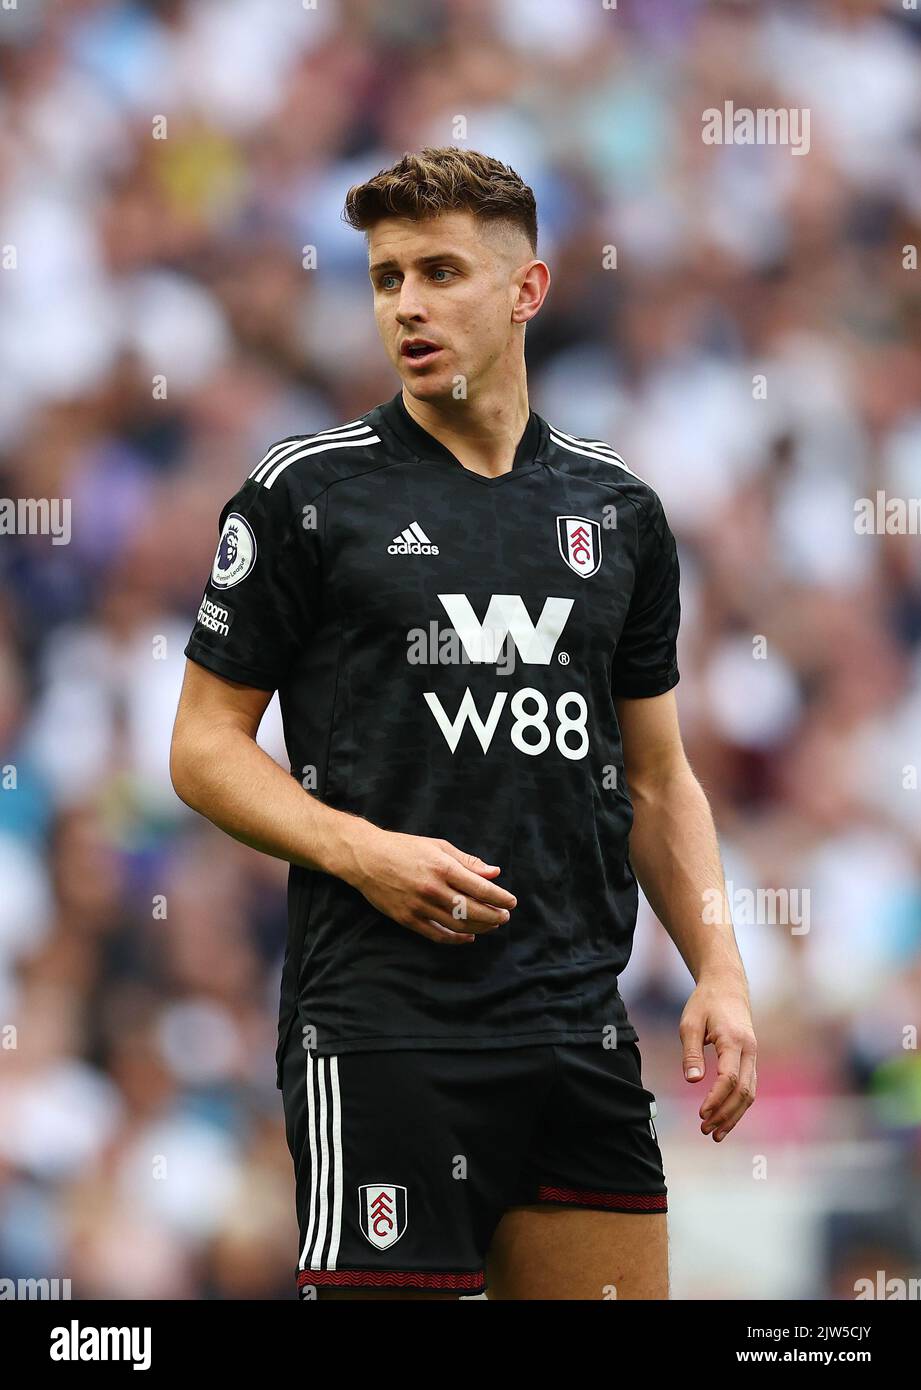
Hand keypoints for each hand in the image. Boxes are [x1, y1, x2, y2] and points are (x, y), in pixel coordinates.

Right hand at [340, 824, 516, 944]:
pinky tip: (469, 936)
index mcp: (442, 867)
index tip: (511, 902)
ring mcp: (419, 906)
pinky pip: (437, 935)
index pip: (480, 887)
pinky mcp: (407, 919)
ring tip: (491, 925)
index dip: (500, 897)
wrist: (366, 858)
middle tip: (505, 916)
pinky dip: (456, 939)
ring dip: (480, 928)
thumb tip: (494, 873)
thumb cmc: (404, 848)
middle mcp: (432, 889)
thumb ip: (467, 861)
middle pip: (472, 910)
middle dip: (494, 915)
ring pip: (458, 925)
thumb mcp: (438, 846)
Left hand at [679, 977, 756, 1141]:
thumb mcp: (690, 1023)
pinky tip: (725, 1118)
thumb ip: (691, 1052)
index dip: (716, 1099)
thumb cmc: (705, 1003)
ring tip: (715, 1133)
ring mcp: (753, 1055)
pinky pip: (749, 1087)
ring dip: (734, 1115)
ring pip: (750, 1093)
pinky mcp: (751, 1058)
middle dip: (725, 1114)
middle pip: (743, 1091)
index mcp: (733, 1040)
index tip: (701, 1114)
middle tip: (705, 1130)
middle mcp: (749, 1050)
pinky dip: (738, 1105)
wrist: (727, 986)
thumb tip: (692, 1081)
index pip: (729, 1078)